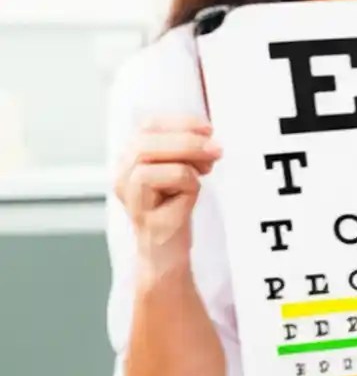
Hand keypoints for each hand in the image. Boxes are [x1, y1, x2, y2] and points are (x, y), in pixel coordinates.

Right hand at [113, 116, 221, 280]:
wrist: (167, 254)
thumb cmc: (175, 208)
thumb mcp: (180, 169)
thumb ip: (182, 147)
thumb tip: (205, 129)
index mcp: (129, 158)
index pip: (148, 124)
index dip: (180, 121)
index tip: (208, 128)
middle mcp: (121, 173)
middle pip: (147, 137)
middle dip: (188, 138)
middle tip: (216, 149)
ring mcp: (128, 193)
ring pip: (152, 153)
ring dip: (190, 154)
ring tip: (207, 170)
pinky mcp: (142, 211)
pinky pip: (172, 176)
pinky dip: (191, 180)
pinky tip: (192, 195)